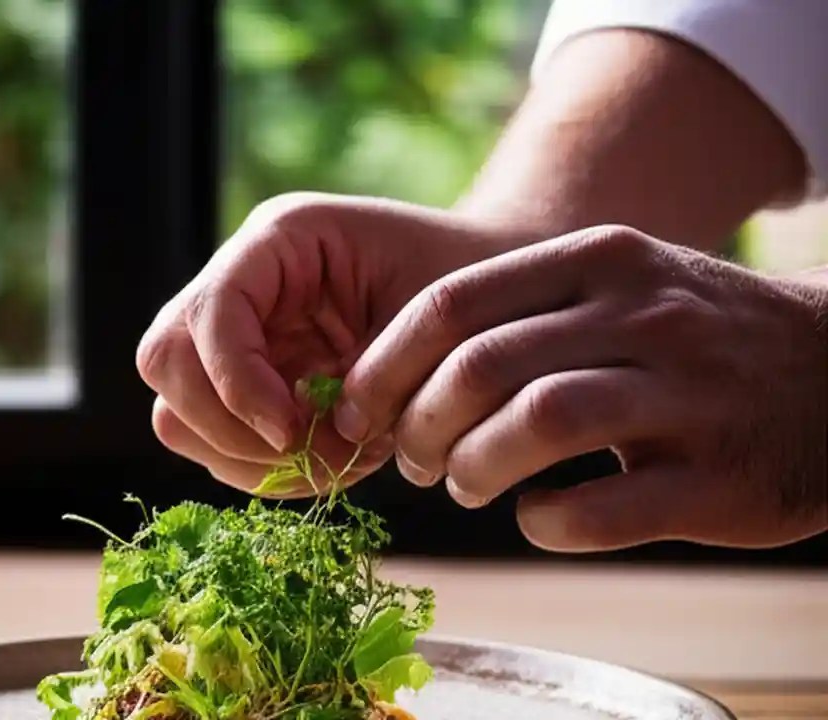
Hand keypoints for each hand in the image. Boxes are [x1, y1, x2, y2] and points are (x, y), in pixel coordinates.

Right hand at [135, 192, 525, 492]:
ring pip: (177, 411)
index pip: (211, 312)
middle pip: (164, 359)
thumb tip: (297, 440)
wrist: (499, 301)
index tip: (291, 433)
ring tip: (328, 461)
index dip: (237, 382)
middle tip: (300, 453)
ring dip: (241, 456)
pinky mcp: (248, 384)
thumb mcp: (431, 316)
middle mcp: (243, 281)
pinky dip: (262, 470)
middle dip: (224, 425)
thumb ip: (365, 373)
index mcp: (281, 238)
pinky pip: (216, 443)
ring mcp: (237, 335)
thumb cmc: (476, 289)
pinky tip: (327, 462)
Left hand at [335, 224, 827, 550]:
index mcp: (598, 261)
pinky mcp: (718, 479)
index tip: (358, 408)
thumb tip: (394, 363)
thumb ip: (521, 308)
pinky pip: (599, 509)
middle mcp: (641, 315)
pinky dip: (545, 522)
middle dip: (419, 425)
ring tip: (465, 487)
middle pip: (480, 366)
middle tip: (413, 460)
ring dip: (474, 468)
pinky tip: (539, 517)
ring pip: (537, 423)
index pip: (451, 303)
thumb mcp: (618, 284)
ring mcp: (685, 394)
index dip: (383, 365)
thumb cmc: (695, 338)